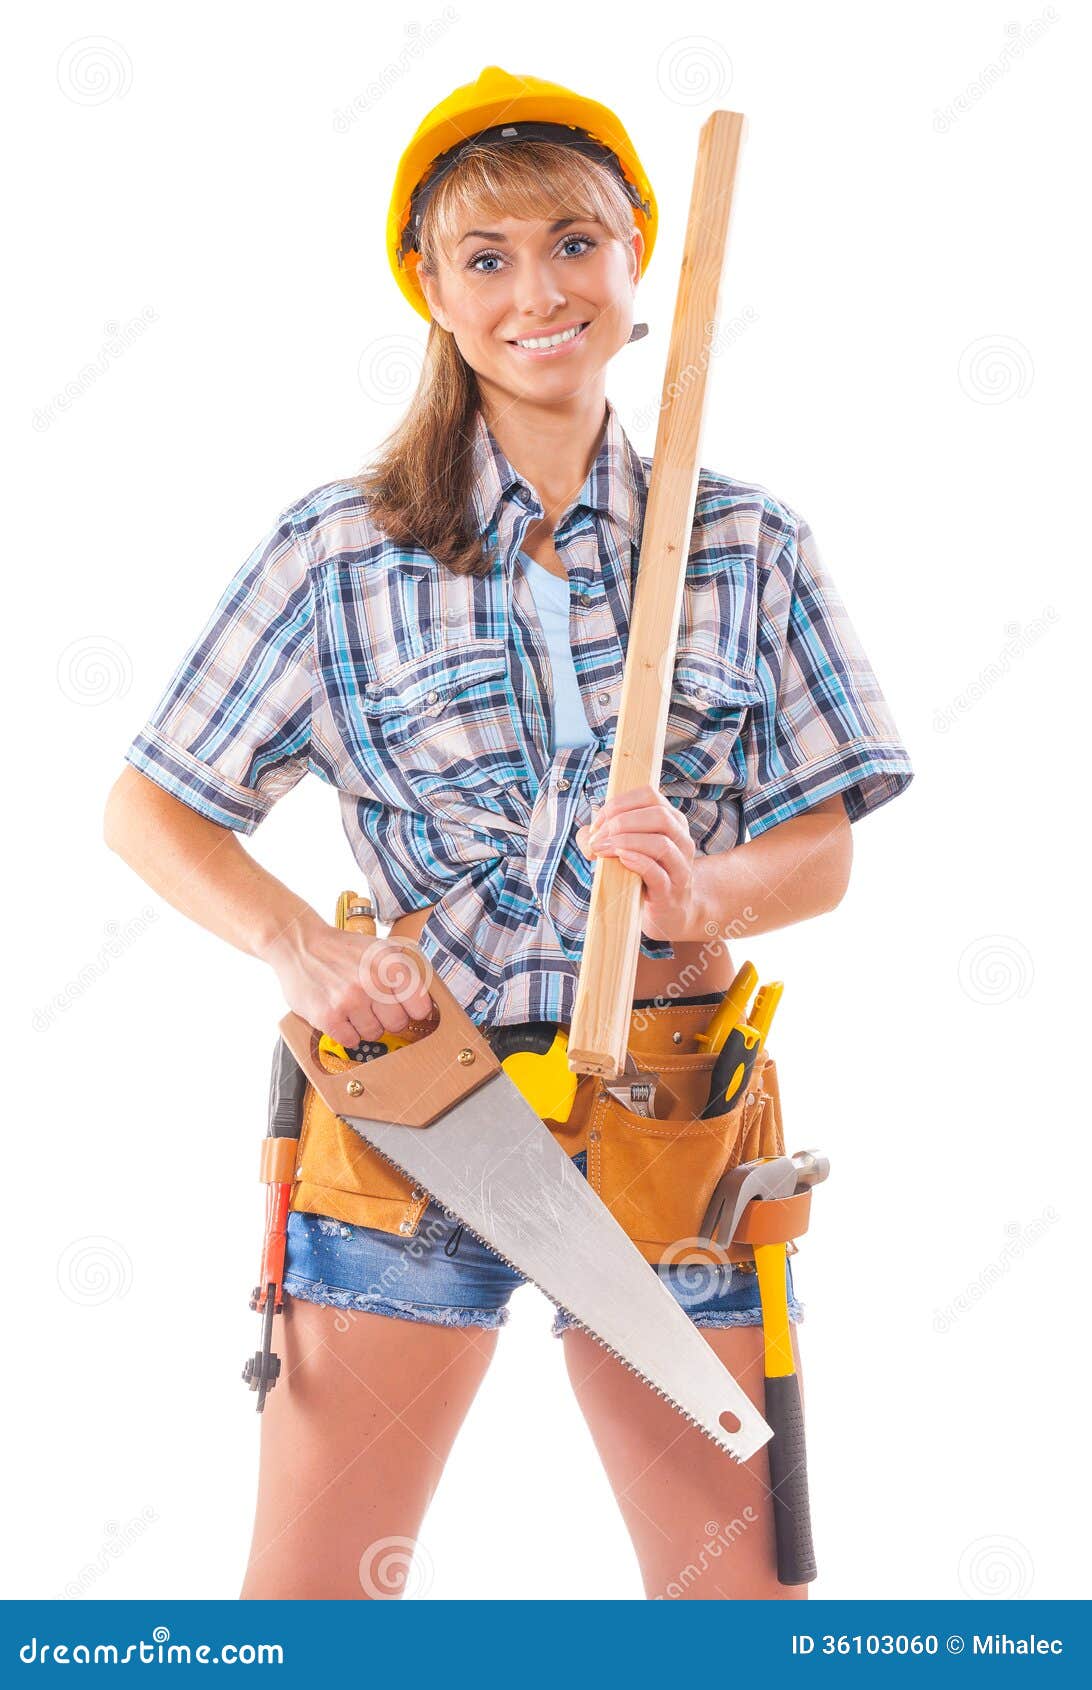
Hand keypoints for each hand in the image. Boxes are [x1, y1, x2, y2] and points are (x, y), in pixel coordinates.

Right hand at [261, 912, 434, 1046]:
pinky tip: (339, 1015)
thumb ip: (402, 969)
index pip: (420, 1006)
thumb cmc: (341, 949)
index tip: (407, 1011)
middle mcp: (372, 982)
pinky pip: (350, 1040)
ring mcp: (349, 1000)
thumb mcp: (378, 948)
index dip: (413, 1010)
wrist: (299, 944)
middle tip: (374, 1008)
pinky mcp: (328, 1016)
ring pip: (373, 1034)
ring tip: (352, 1007)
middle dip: (387, 1019)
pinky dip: (345, 1032)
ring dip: (364, 1025)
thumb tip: (425, 999)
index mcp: (390, 963)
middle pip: (397, 1024)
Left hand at [575, 784, 700, 941]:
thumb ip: (602, 835)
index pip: (650, 795)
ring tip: (603, 850)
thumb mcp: (624, 847)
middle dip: (622, 822)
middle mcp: (681, 839)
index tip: (598, 821)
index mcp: (671, 820)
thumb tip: (588, 835)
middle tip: (598, 838)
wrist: (667, 910)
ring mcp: (680, 865)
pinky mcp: (672, 890)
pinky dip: (636, 862)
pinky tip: (620, 859)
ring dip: (626, 842)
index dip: (620, 803)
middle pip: (659, 815)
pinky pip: (657, 872)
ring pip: (661, 843)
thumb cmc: (642, 873)